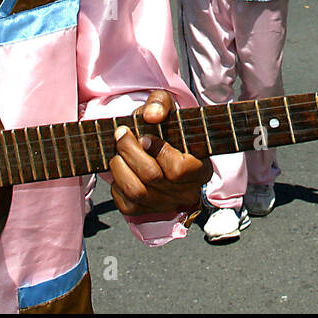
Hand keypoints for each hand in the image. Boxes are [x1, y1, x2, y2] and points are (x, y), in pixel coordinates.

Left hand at [108, 91, 210, 215]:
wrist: (162, 147)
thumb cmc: (168, 128)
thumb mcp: (168, 108)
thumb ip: (160, 104)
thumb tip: (151, 115)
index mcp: (200, 169)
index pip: (178, 169)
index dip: (158, 151)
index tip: (145, 137)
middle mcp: (186, 192)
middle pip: (152, 178)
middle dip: (130, 152)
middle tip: (121, 135)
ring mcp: (166, 205)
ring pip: (137, 192)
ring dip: (120, 168)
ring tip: (118, 152)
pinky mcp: (147, 213)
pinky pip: (126, 205)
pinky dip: (117, 186)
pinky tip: (122, 170)